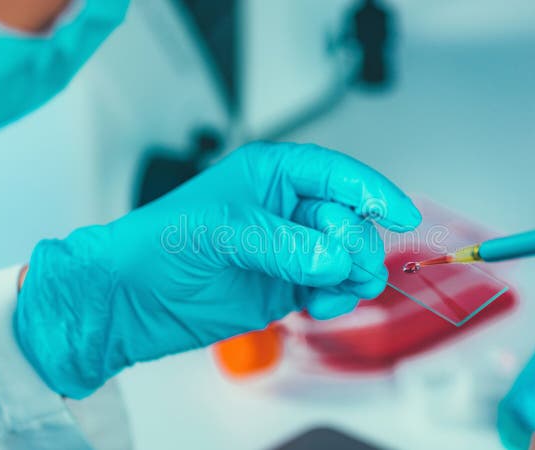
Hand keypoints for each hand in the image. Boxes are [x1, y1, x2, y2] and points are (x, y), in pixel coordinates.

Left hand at [15, 142, 420, 398]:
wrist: (132, 299)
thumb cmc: (158, 244)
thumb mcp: (219, 231)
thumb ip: (281, 243)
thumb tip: (332, 256)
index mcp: (272, 175)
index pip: (337, 174)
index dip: (373, 191)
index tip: (401, 215)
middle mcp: (288, 209)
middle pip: (351, 218)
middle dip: (354, 243)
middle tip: (337, 265)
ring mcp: (292, 249)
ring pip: (349, 256)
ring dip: (351, 274)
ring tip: (328, 289)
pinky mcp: (289, 285)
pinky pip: (333, 288)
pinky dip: (336, 298)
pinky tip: (317, 305)